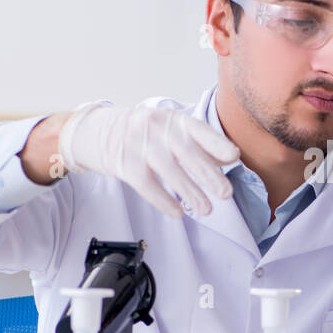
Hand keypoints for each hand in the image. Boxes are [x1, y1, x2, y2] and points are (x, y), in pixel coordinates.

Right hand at [58, 103, 239, 217]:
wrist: (98, 131)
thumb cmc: (143, 133)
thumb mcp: (171, 130)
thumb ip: (199, 143)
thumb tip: (229, 158)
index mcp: (174, 119)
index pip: (199, 130)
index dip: (217, 143)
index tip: (234, 156)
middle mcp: (158, 128)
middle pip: (186, 153)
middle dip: (208, 175)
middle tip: (226, 194)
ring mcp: (139, 145)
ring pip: (169, 171)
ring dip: (190, 193)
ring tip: (206, 210)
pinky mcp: (124, 163)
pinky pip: (147, 185)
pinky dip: (163, 200)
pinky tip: (177, 213)